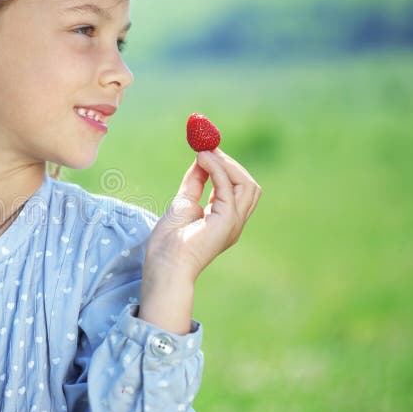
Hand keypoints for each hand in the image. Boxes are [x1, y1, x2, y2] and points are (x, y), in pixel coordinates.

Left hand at [139, 149, 260, 332]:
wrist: (164, 264)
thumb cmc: (169, 241)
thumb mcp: (183, 202)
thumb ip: (195, 182)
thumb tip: (201, 158)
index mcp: (226, 220)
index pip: (238, 188)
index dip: (225, 167)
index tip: (206, 149)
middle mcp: (235, 222)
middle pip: (248, 185)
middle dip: (229, 163)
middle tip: (206, 147)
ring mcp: (234, 223)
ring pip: (246, 185)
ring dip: (226, 164)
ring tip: (203, 154)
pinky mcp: (227, 222)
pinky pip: (229, 188)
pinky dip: (218, 169)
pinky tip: (203, 159)